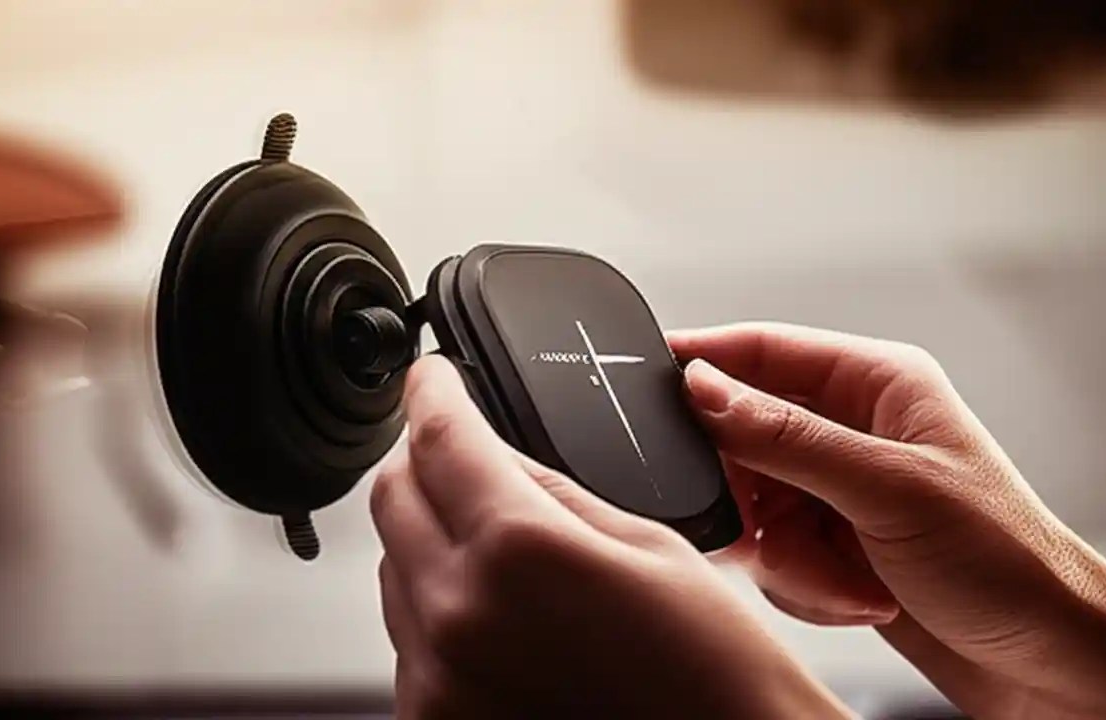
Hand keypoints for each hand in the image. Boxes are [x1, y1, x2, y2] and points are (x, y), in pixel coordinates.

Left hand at [370, 355, 850, 719]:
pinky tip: (500, 617)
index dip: (432, 390)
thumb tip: (494, 446)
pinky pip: (407, 640)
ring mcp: (436, 681)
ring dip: (429, 538)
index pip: (439, 437)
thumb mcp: (646, 543)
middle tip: (464, 452)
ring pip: (393, 568)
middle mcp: (457, 616)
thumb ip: (551, 485)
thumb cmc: (712, 676)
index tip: (431, 375)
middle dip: (423, 459)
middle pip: (393, 497)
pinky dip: (437, 610)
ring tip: (503, 555)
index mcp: (519, 550)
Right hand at [670, 322, 1105, 718]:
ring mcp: (840, 490)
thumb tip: (704, 389)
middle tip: (766, 532)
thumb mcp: (888, 490)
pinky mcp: (833, 544)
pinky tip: (861, 598)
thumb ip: (785, 437)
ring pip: (754, 508)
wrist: (1048, 660)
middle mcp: (854, 430)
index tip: (648, 383)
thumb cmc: (1007, 560)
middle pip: (745, 439)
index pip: (766, 350)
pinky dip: (807, 586)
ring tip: (852, 579)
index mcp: (878, 384)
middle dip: (757, 499)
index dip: (705, 362)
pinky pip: (774, 557)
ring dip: (793, 557)